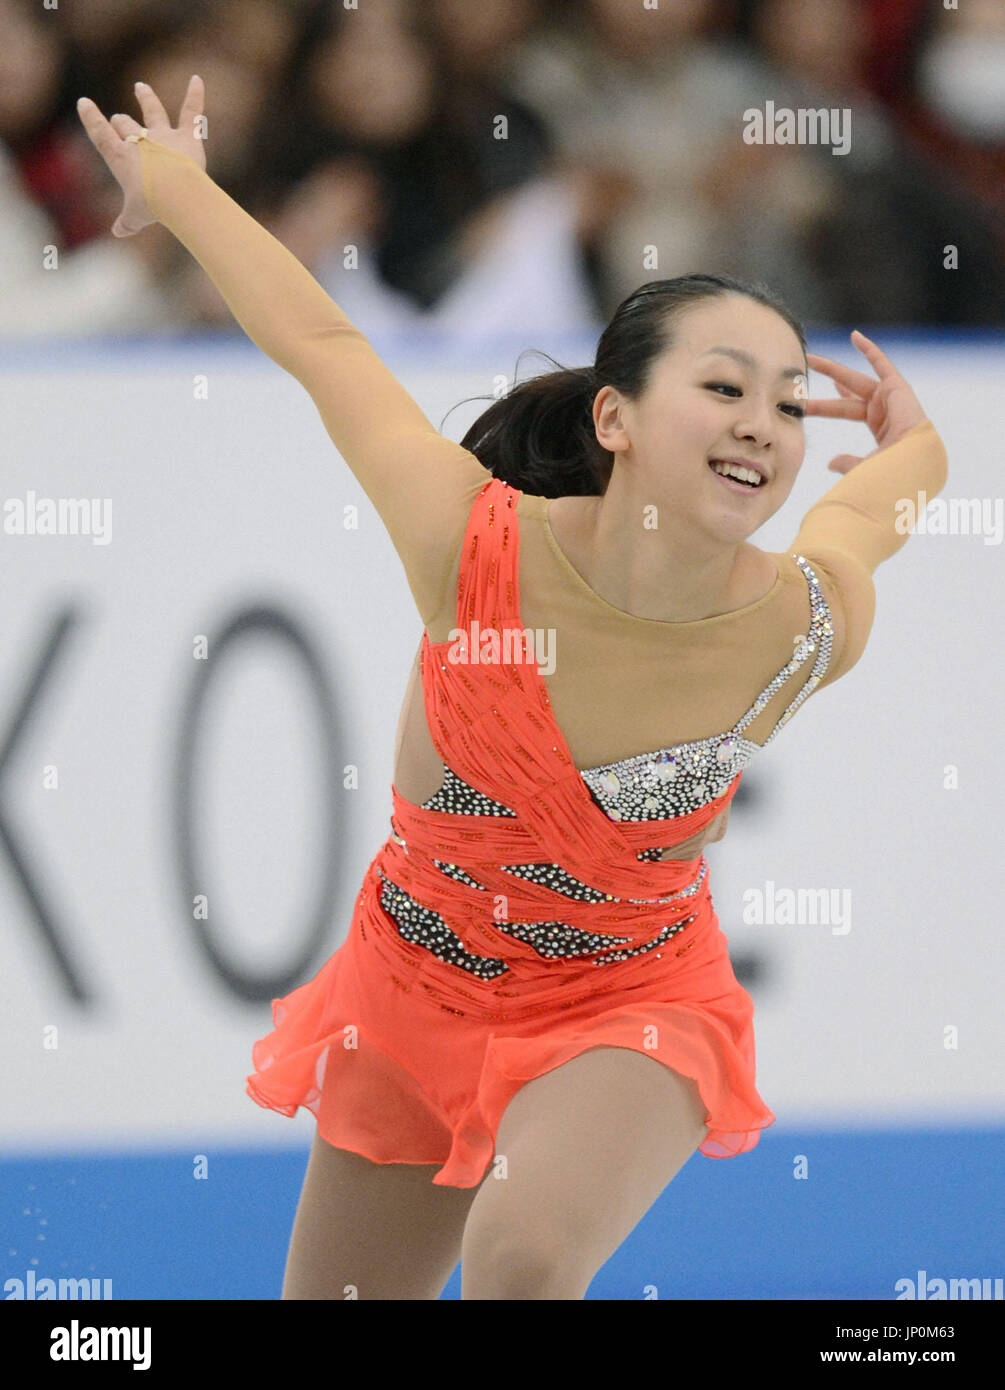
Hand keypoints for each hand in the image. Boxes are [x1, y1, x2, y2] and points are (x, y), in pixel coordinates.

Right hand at [77, 75, 205, 237]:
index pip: (101, 134)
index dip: (91, 118)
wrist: (178, 195)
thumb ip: (126, 222)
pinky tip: (197, 79)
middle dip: (121, 122)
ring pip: (152, 111)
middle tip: (119, 122)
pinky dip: (196, 95)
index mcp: (121, 157)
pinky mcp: (188, 136)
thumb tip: (118, 233)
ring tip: (141, 87)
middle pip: (125, 123)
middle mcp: (140, 141)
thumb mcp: (136, 216)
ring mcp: (164, 135)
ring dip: (146, 98)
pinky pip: (192, 112)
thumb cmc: (154, 205)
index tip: (84, 102)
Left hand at [805, 330, 926, 474]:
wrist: (915, 463)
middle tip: (806, 369)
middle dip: (826, 382)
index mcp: (878, 426)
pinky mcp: (897, 387)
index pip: (844, 410)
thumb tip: (830, 463)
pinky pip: (881, 363)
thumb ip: (847, 463)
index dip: (824, 406)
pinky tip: (854, 336)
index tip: (806, 403)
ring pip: (854, 378)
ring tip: (812, 358)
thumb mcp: (865, 467)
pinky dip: (869, 349)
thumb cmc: (894, 470)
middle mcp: (883, 408)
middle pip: (845, 392)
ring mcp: (890, 397)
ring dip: (833, 369)